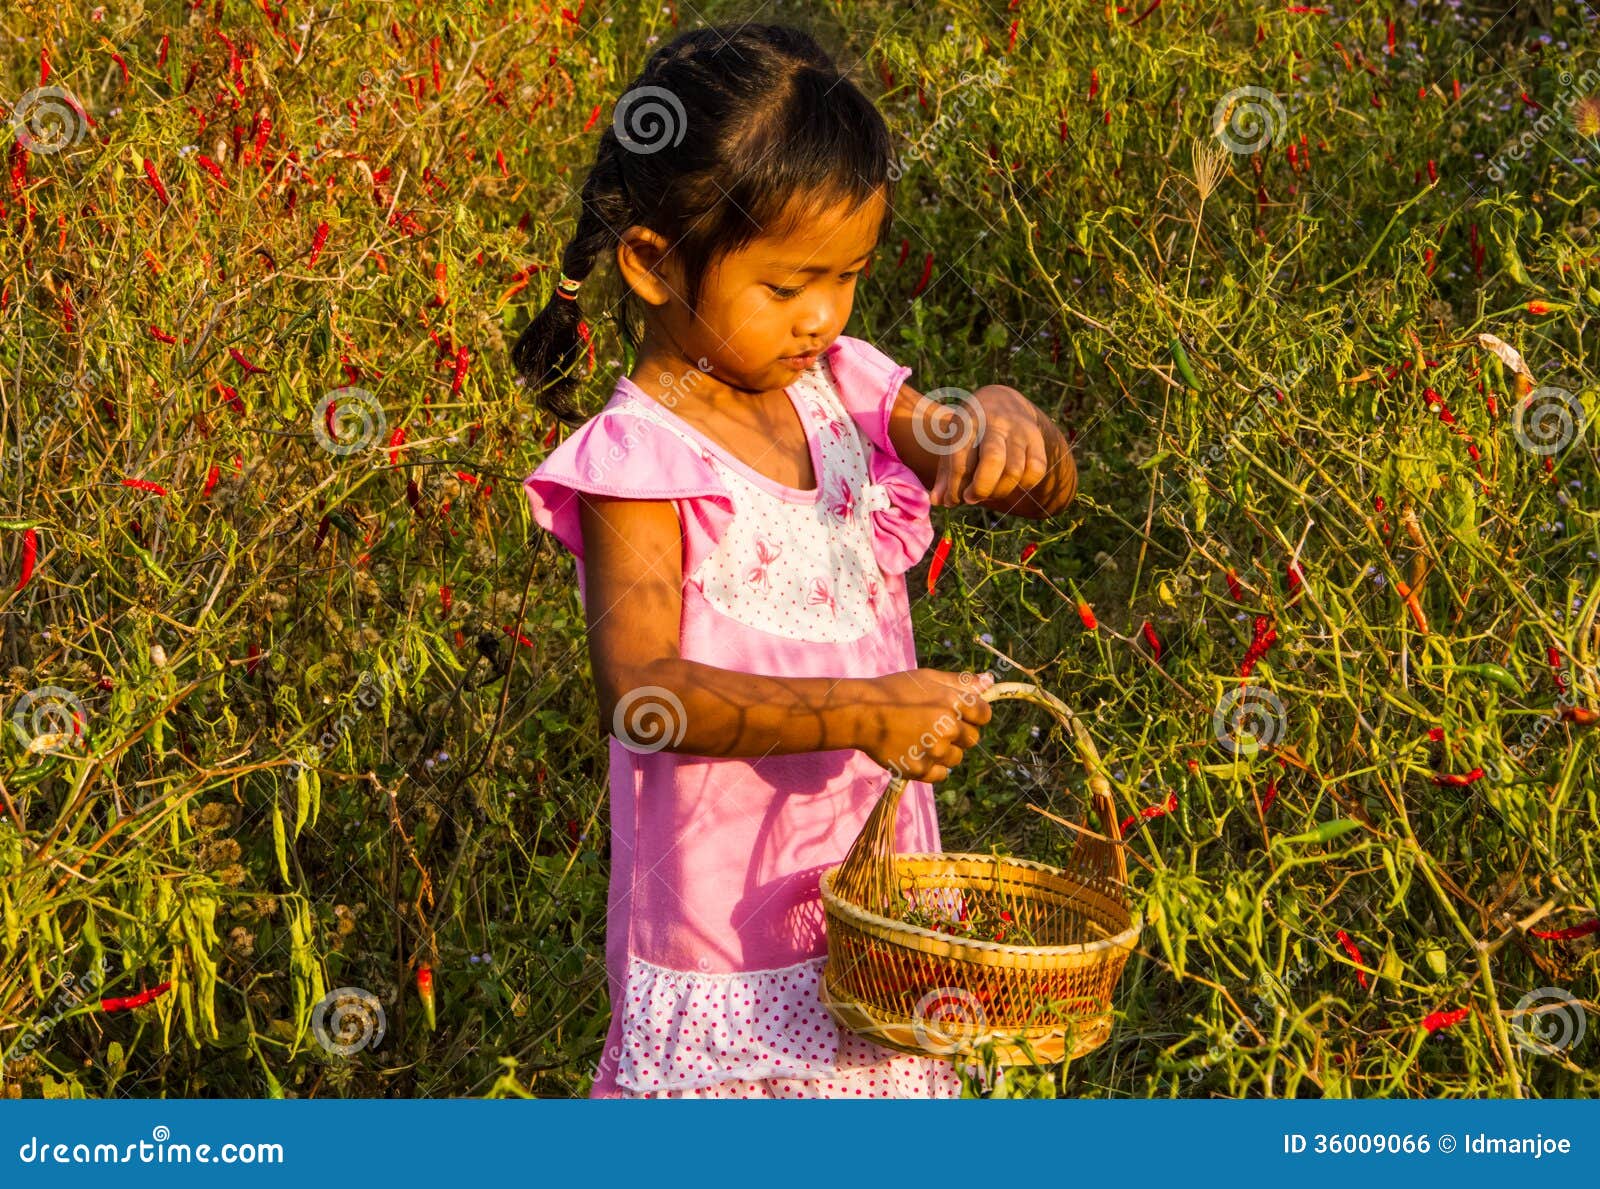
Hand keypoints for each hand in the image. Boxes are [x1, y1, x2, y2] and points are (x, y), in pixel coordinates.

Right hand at [854, 669, 994, 781]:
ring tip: (922, 739)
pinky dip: (934, 767)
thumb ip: (961, 682)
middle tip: (935, 725)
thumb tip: (990, 680)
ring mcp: (934, 751)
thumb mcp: (928, 678)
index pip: (984, 714)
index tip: (961, 714)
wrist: (859, 714)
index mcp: (952, 703)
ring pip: (956, 758)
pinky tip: (919, 754)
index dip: (974, 715)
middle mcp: (948, 728)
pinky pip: (941, 774)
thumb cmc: (893, 691)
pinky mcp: (920, 770)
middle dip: (959, 733)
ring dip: (946, 751)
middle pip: (972, 738)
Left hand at [929, 386, 1074, 513]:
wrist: (1002, 402)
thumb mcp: (953, 443)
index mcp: (968, 421)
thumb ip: (945, 473)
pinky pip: (1035, 471)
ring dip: (998, 491)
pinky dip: (1022, 486)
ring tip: (987, 493)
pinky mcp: (1037, 440)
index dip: (955, 488)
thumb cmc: (971, 431)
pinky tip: (1008, 484)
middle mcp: (996, 423)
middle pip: (993, 461)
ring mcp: (1020, 431)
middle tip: (971, 498)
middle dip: (981, 489)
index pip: (962, 460)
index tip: (952, 499)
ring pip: (1014, 471)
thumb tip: (938, 501)